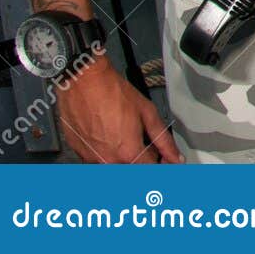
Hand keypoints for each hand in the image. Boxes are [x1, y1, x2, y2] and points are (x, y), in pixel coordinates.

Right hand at [56, 59, 181, 163]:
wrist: (84, 83)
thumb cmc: (113, 93)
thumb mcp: (147, 113)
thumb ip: (164, 140)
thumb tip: (175, 157)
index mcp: (128, 152)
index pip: (150, 171)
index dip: (162, 165)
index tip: (166, 159)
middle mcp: (107, 161)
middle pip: (132, 171)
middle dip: (144, 162)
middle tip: (149, 148)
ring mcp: (90, 159)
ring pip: (115, 169)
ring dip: (125, 160)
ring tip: (127, 139)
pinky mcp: (78, 154)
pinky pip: (97, 162)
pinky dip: (108, 155)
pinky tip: (111, 138)